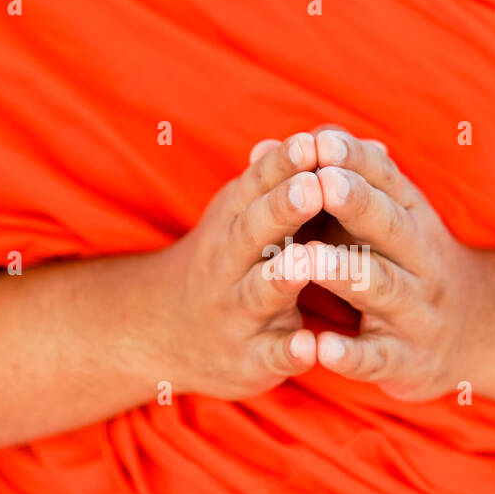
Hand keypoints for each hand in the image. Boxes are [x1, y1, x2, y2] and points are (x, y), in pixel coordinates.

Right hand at [153, 132, 323, 398]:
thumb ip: (285, 180)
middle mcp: (229, 263)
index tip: (313, 141)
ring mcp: (238, 312)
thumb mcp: (245, 215)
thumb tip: (333, 134)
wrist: (161, 331)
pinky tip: (309, 347)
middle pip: (255, 231)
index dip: (285, 164)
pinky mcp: (251, 359)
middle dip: (283, 209)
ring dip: (284, 276)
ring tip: (306, 261)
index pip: (258, 185)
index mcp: (235, 220)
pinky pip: (271, 355)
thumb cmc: (226, 261)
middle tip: (313, 186)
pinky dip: (289, 351)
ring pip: (261, 291)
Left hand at [303, 127, 484, 400]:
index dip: (356, 161)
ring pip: (381, 287)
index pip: (387, 181)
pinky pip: (378, 357)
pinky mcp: (406, 360)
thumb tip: (286, 142)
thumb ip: (338, 183)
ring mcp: (415, 312)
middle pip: (389, 226)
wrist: (475, 332)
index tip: (321, 142)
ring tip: (305, 258)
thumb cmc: (404, 262)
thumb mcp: (383, 219)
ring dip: (343, 271)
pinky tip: (321, 348)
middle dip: (355, 203)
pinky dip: (350, 355)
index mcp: (413, 219)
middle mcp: (421, 260)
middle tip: (319, 183)